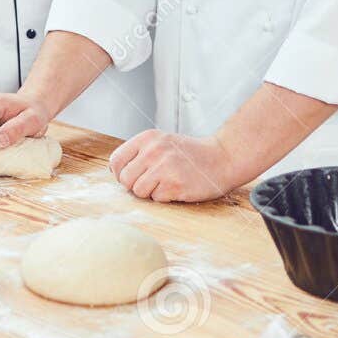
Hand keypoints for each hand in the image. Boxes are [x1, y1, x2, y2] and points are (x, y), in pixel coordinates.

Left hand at [109, 131, 241, 202]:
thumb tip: (116, 173)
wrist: (222, 158)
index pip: (116, 160)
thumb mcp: (162, 143)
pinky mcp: (175, 184)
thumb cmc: (190, 154)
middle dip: (135, 185)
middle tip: (152, 182)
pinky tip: (177, 187)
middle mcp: (153, 150)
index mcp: (147, 138)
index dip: (120, 173)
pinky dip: (165, 197)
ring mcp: (164, 167)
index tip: (132, 176)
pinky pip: (156, 199)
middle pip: (125, 179)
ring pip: (138, 191)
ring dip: (150, 192)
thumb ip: (140, 154)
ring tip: (165, 183)